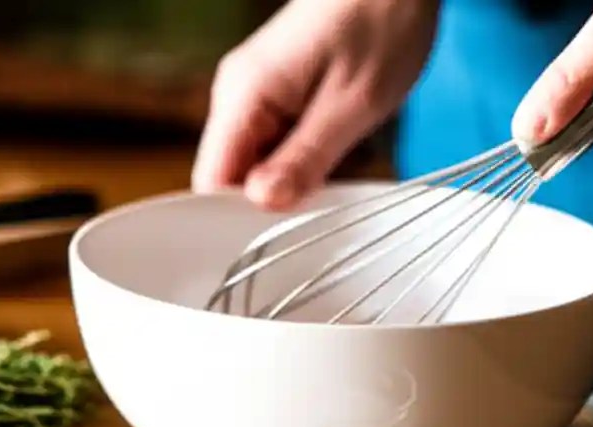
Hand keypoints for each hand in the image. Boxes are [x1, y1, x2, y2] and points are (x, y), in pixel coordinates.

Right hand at [192, 0, 439, 209]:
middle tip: (317, 206)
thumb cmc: (382, 22)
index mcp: (244, 95)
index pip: (210, 181)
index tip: (272, 240)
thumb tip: (262, 204)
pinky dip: (301, 161)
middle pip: (229, 179)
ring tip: (337, 165)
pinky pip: (273, 147)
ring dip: (290, 181)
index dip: (233, 220)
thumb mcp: (353, 103)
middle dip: (268, 203)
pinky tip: (334, 151)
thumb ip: (305, 157)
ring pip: (254, 165)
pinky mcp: (274, 95)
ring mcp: (253, 94)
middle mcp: (237, 95)